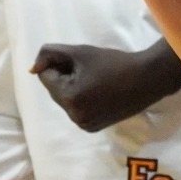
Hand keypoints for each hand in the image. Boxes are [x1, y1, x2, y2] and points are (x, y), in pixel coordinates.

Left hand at [30, 43, 180, 132]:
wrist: (147, 79)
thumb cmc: (114, 63)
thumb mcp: (80, 52)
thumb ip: (51, 54)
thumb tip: (33, 69)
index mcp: (69, 98)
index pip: (46, 76)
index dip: (60, 64)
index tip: (82, 62)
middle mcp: (74, 116)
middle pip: (55, 90)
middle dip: (66, 78)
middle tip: (90, 70)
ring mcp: (84, 125)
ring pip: (65, 101)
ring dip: (73, 89)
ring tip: (97, 81)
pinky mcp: (94, 128)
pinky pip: (77, 110)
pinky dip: (82, 100)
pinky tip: (101, 93)